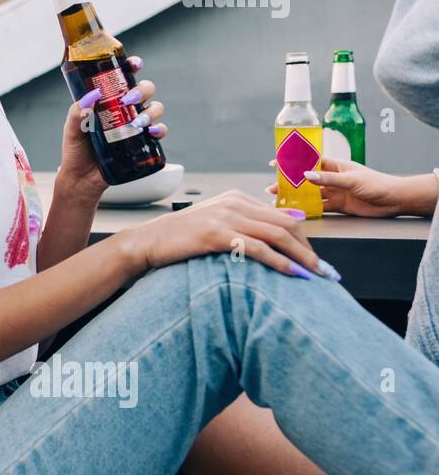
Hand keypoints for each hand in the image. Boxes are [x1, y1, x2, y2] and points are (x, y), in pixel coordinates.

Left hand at [57, 56, 166, 201]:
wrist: (81, 179)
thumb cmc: (76, 151)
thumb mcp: (71, 129)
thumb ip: (76, 113)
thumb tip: (90, 98)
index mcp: (109, 101)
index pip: (124, 78)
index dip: (133, 67)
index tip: (134, 64)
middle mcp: (125, 110)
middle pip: (145, 90)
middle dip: (143, 90)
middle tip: (128, 99)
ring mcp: (135, 125)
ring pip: (155, 108)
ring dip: (151, 110)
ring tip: (137, 122)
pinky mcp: (142, 143)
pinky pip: (159, 132)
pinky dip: (160, 129)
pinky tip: (152, 132)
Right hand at [123, 190, 331, 280]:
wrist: (146, 242)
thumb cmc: (179, 240)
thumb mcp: (213, 225)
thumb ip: (240, 226)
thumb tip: (273, 237)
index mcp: (236, 199)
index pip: (282, 217)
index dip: (304, 240)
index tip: (317, 260)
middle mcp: (235, 203)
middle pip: (286, 224)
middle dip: (311, 250)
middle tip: (327, 272)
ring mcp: (226, 217)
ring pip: (278, 235)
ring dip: (303, 257)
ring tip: (318, 276)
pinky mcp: (217, 234)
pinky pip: (258, 248)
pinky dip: (280, 262)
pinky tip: (293, 274)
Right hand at [266, 158, 435, 217]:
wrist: (394, 200)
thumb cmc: (376, 183)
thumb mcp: (351, 179)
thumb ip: (329, 179)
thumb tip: (306, 175)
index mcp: (335, 166)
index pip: (309, 161)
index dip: (292, 161)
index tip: (276, 163)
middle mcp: (332, 178)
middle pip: (306, 179)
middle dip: (289, 182)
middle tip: (272, 186)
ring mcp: (334, 192)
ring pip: (310, 194)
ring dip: (296, 197)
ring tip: (279, 200)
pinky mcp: (338, 205)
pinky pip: (319, 207)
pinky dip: (308, 209)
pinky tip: (296, 211)